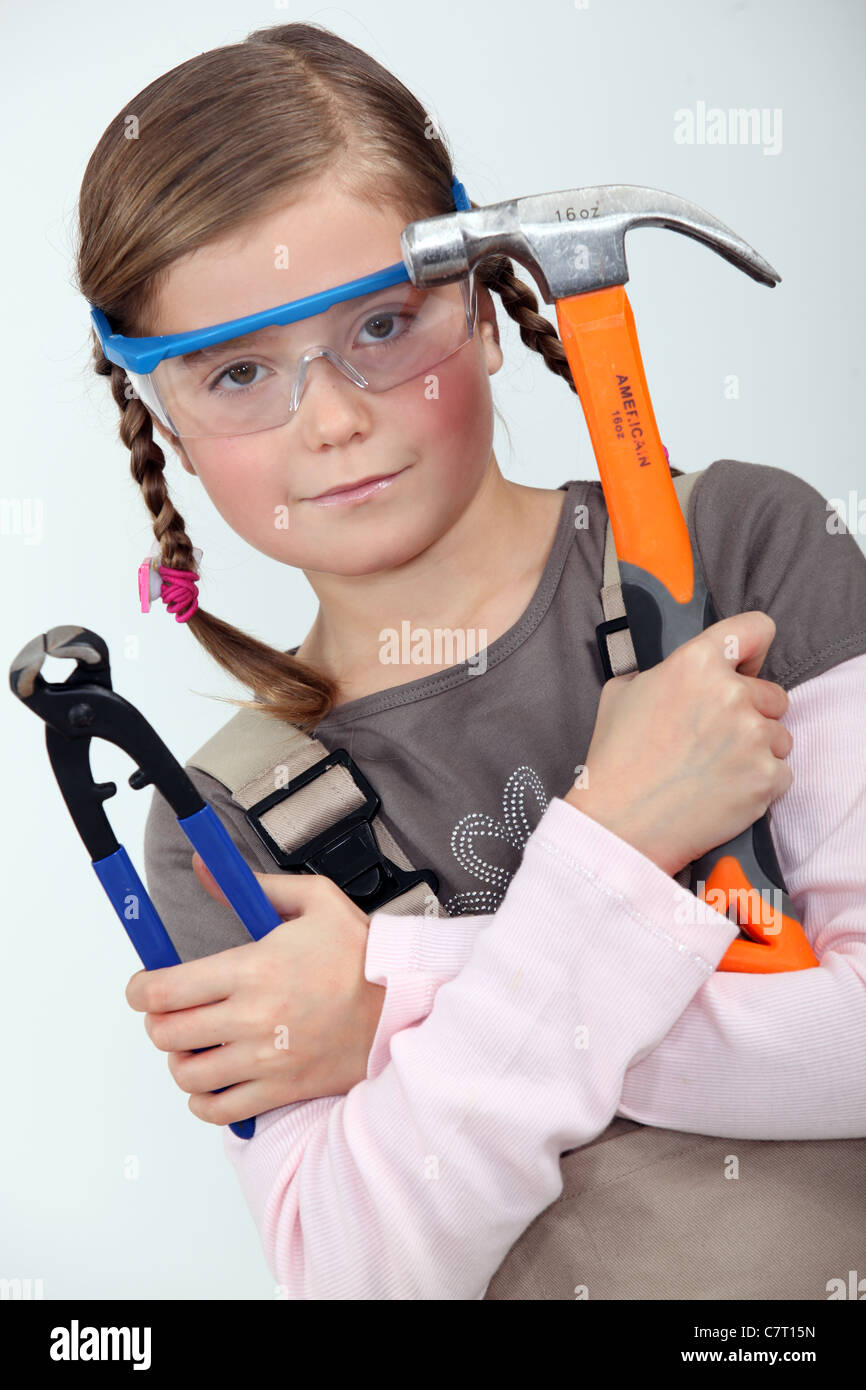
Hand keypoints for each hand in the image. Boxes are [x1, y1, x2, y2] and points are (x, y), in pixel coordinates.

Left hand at [125, 855, 385, 1126]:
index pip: (164, 990)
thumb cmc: (363, 955)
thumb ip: (254, 885)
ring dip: (181, 1060)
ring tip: (195, 1045)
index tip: (144, 987)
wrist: (407, 1005)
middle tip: (172, 1012)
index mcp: (253, 969)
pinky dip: (204, 1101)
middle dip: (159, 1022)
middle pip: (167, 1034)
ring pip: (188, 1075)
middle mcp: (253, 1019)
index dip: (140, 990)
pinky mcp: (281, 1091)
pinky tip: (214, 1081)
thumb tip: (205, 867)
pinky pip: (218, 1111)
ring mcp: (265, 1060)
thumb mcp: (315, 901)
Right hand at [565, 611, 793, 876]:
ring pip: (780, 735)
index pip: (756, 629)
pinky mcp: (767, 777)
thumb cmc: (615, 760)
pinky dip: (759, 783)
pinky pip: (781, 772)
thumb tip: (680, 674)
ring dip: (757, 749)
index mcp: (696, 663)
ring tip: (715, 769)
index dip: (752, 649)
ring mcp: (754, 737)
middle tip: (713, 737)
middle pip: (773, 693)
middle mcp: (731, 693)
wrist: (620, 823)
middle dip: (750, 712)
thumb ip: (663, 672)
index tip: (746, 666)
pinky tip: (724, 790)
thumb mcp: (622, 692)